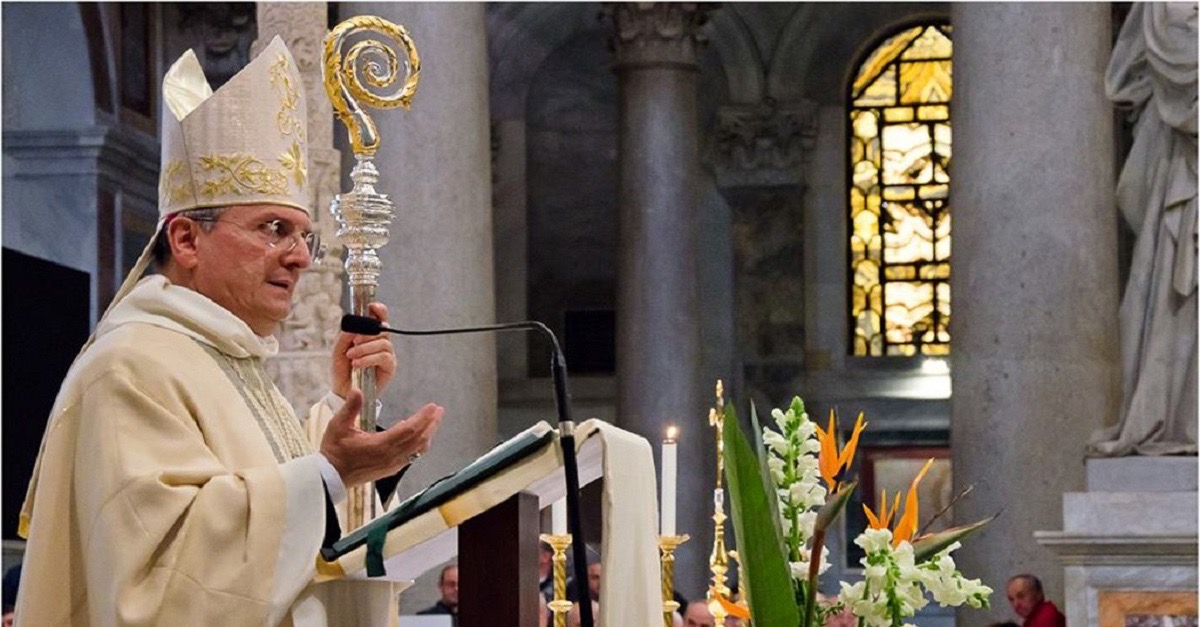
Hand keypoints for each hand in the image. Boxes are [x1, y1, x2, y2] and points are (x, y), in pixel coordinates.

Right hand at [320, 389, 444, 487]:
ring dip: (428, 434)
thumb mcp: (338, 425)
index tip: (432, 406)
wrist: (330, 477)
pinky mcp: (391, 469)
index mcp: (380, 445)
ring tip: (434, 421)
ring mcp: (392, 464)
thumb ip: (350, 407)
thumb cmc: (334, 451)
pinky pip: (412, 456)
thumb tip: (357, 390)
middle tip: (439, 410)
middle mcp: (390, 456)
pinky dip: (420, 445)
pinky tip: (421, 437)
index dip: (423, 417)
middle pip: (418, 438)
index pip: (409, 429)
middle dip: (431, 423)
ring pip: (417, 449)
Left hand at [331, 302, 396, 398]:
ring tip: (351, 356)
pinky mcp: (389, 368)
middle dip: (368, 332)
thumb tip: (353, 328)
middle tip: (354, 341)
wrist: (342, 391)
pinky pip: (384, 357)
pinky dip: (369, 358)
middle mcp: (381, 343)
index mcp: (370, 336)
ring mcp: (387, 355)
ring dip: (365, 348)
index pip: (380, 319)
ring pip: (383, 343)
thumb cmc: (342, 371)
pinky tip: (357, 364)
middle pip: (384, 328)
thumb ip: (344, 338)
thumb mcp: (338, 351)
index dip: (379, 310)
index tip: (372, 307)